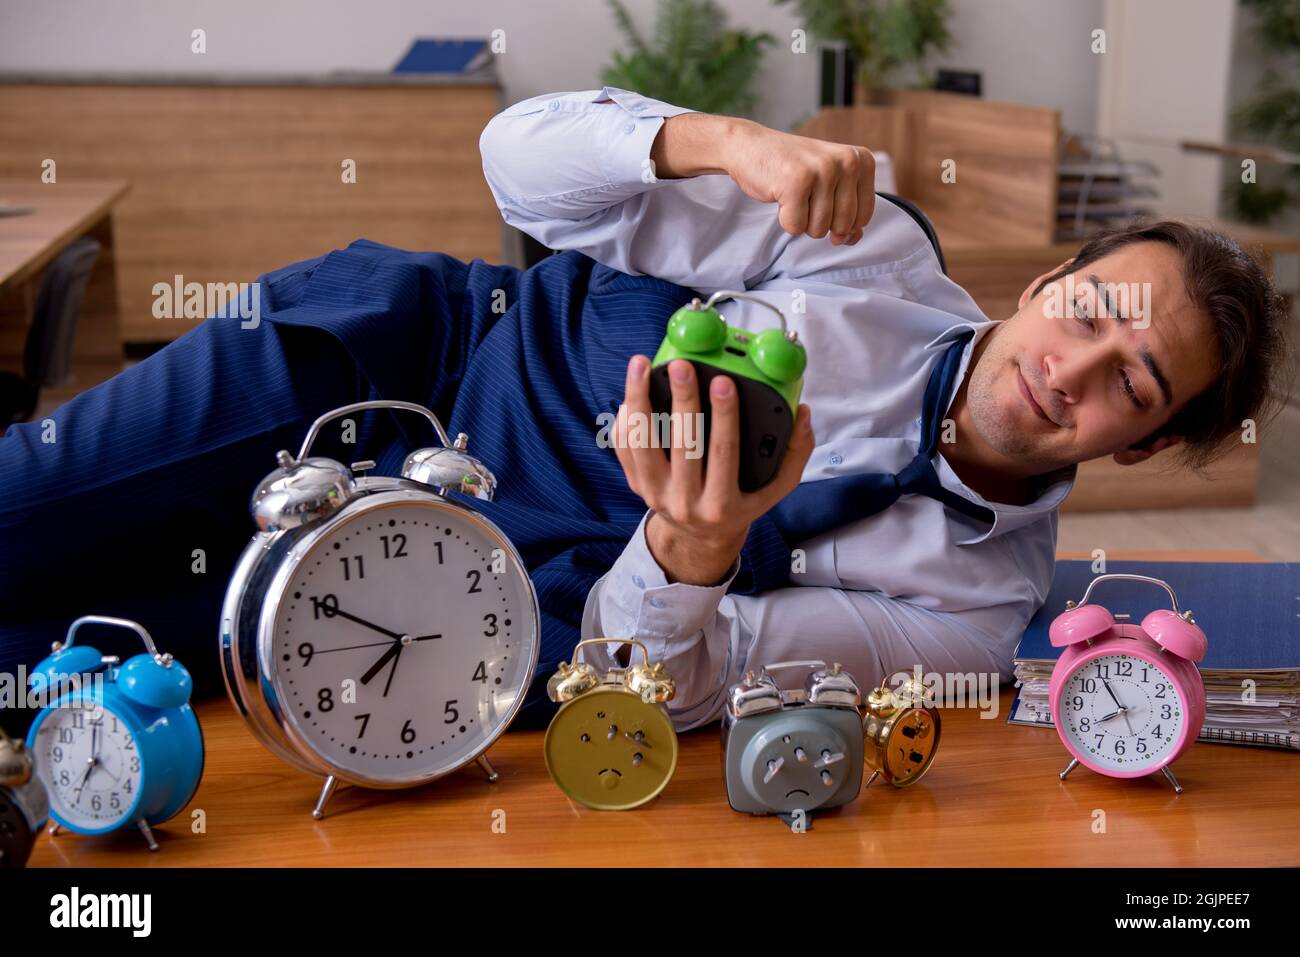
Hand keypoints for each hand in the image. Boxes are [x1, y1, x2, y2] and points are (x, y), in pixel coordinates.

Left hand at [611, 355, 813, 585]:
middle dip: (681, 400)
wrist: (699, 539)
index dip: (725, 416)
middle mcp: (686, 502)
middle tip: (681, 365)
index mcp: (723, 503)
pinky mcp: (636, 485)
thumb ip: (794, 454)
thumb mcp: (774, 490)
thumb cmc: (739, 505)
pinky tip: (631, 392)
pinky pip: (625, 449)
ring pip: (643, 444)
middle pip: (682, 445)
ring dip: (640, 401)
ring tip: (641, 365)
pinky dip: (626, 420)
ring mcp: (656, 495)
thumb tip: (802, 413)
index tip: (724, 381)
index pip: (724, 453)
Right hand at [650, 113, 875, 243]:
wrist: (751, 146)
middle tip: (805, 196)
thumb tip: (852, 239)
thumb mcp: (829, 184)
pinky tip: (780, 195)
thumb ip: (848, 212)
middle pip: (842, 226)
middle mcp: (847, 162)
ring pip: (819, 230)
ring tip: (793, 194)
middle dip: (819, 222)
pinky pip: (796, 227)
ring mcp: (822, 170)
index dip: (840, 222)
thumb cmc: (792, 167)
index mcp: (862, 161)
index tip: (823, 201)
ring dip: (801, 220)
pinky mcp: (797, 182)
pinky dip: (784, 219)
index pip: (863, 217)